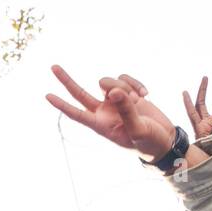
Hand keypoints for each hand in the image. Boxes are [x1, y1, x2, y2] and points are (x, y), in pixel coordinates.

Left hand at [46, 66, 175, 159]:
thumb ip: (126, 110)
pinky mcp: (127, 93)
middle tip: (53, 67)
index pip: (77, 114)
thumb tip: (114, 91)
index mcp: (101, 125)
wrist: (164, 139)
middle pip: (80, 93)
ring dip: (124, 86)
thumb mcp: (137, 129)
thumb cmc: (149, 142)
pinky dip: (135, 83)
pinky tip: (146, 94)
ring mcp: (115, 101)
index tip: (47, 96)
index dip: (62, 105)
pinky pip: (124, 78)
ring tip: (137, 100)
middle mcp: (104, 112)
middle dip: (67, 80)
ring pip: (109, 82)